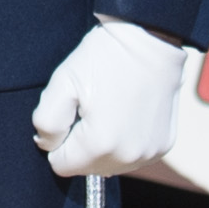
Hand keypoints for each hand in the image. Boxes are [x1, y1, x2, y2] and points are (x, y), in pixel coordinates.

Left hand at [30, 16, 191, 175]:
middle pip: (86, 168)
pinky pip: (132, 156)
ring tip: (109, 108)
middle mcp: (128, 157)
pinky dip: (124, 141)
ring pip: (109, 164)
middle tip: (91, 107)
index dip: (59, 139)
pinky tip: (126, 113)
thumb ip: (46, 122)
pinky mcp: (162, 146)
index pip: (60, 165)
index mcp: (99, 145)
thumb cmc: (104, 58)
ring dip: (103, 145)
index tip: (72, 112)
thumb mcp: (62, 83)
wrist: (149, 39)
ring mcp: (149, 153)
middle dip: (81, 144)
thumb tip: (47, 145)